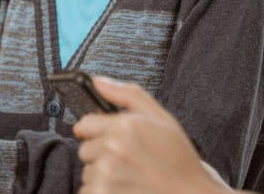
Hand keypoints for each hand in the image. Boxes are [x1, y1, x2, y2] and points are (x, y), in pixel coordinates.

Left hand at [73, 77, 231, 193]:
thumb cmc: (178, 160)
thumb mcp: (161, 118)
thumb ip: (126, 94)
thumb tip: (97, 81)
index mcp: (124, 126)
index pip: (84, 124)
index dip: (97, 132)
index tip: (109, 140)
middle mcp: (112, 149)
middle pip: (84, 149)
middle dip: (100, 154)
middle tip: (126, 161)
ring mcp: (106, 175)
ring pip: (87, 172)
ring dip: (102, 175)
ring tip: (129, 177)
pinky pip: (88, 191)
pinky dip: (102, 192)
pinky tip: (124, 189)